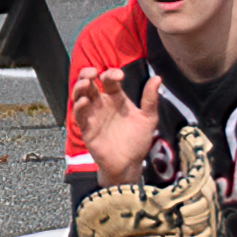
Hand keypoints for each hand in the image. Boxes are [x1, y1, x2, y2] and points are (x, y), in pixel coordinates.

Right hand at [72, 68, 160, 185]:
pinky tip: (85, 102)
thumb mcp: (148, 119)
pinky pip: (78, 115)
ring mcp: (93, 115)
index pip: (110, 79)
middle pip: (90, 83)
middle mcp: (103, 103)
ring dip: (80, 87)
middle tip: (93, 72)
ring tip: (86, 83)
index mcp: (116, 98)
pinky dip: (79, 106)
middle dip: (88, 73)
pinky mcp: (86, 128)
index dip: (112, 74)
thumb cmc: (138, 141)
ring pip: (80, 95)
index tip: (119, 76)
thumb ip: (150, 99)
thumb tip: (158, 77)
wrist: (129, 164)